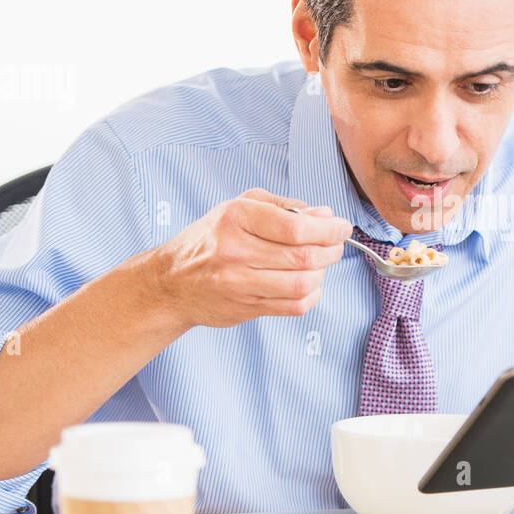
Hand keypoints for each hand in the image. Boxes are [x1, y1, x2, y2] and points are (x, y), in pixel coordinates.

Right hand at [151, 188, 352, 328]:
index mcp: (237, 217)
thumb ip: (283, 207)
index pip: (295, 226)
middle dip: (331, 250)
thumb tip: (323, 213)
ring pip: (301, 283)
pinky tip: (308, 285)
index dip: (328, 229)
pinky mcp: (245, 307)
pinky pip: (293, 307)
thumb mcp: (239, 207)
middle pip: (303, 256)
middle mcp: (236, 250)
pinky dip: (311, 296)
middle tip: (336, 246)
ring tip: (321, 265)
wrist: (171, 282)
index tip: (341, 227)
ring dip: (322, 274)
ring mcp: (239, 282)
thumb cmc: (209, 240)